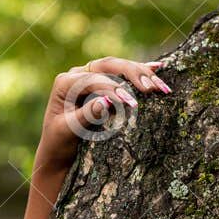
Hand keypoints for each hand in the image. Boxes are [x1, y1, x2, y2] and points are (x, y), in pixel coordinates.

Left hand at [36, 55, 172, 172]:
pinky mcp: (104, 84)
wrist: (58, 153)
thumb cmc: (59, 143)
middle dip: (131, 75)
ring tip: (159, 86)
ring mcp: (91, 77)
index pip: (93, 80)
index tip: (131, 103)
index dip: (113, 90)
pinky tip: (158, 68)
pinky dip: (141, 72)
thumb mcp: (68, 131)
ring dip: (141, 74)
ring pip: (119, 68)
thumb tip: (105, 101)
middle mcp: (78, 75)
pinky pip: (123, 74)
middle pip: (108, 65)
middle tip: (150, 89)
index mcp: (65, 82)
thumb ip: (86, 115)